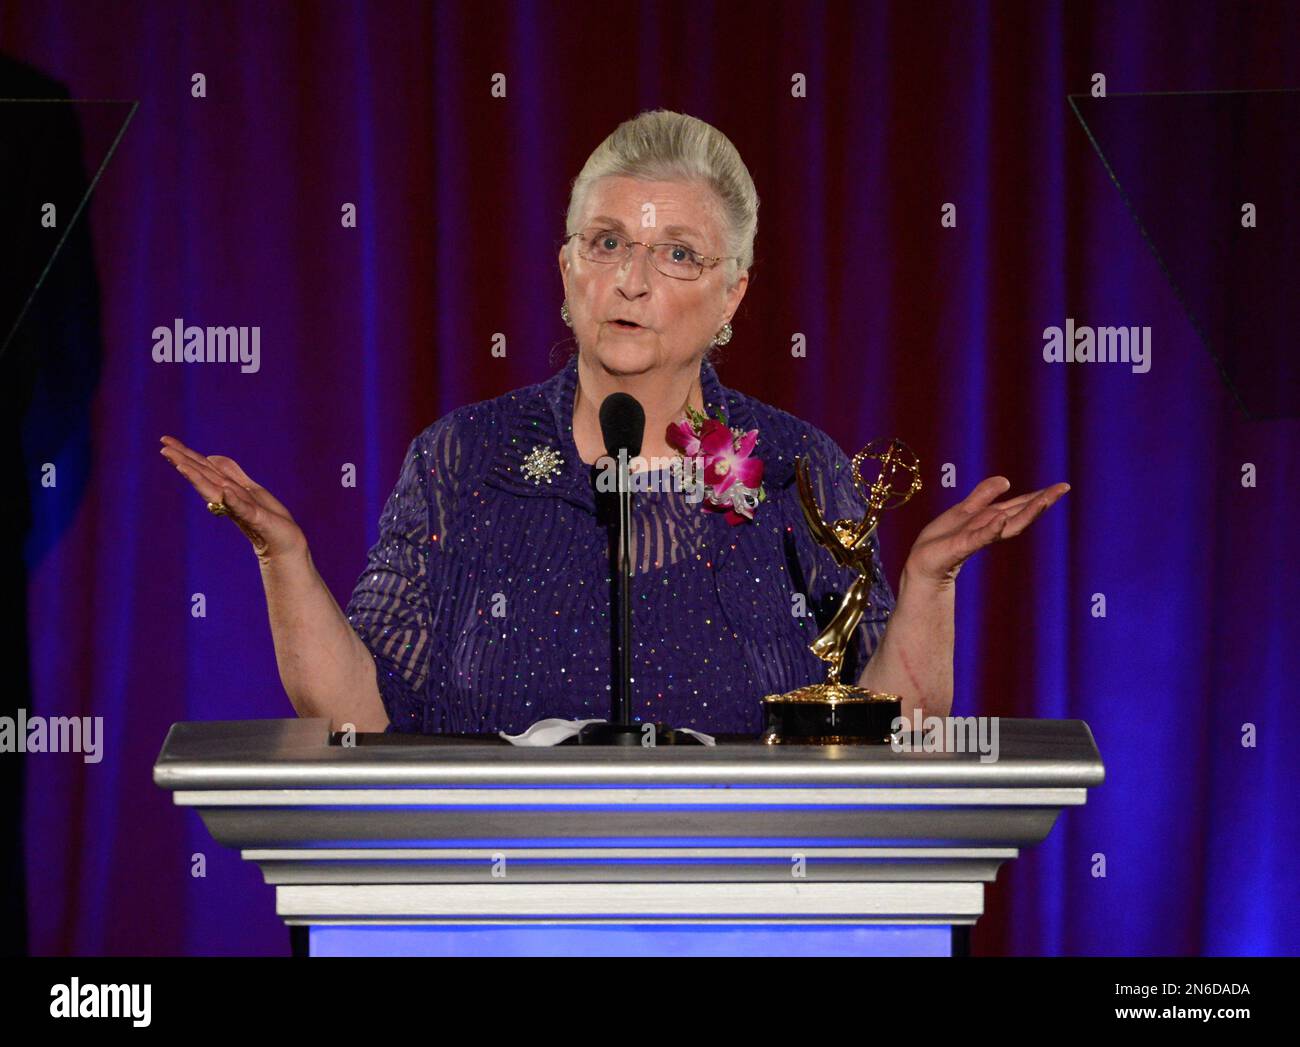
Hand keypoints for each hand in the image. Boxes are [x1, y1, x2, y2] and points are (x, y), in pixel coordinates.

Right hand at [159, 435, 307, 562]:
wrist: (286, 545)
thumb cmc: (269, 520)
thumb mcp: (251, 490)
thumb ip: (233, 474)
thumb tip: (211, 457)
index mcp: (229, 490)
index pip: (203, 468)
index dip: (185, 454)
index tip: (165, 441)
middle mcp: (230, 499)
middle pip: (204, 477)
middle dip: (184, 462)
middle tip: (163, 448)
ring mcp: (242, 510)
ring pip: (216, 492)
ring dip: (199, 480)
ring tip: (181, 465)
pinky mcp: (258, 521)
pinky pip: (245, 510)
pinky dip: (235, 502)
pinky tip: (227, 493)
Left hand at [902, 476, 1069, 590]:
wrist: (921, 563)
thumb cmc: (942, 540)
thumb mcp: (964, 510)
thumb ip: (983, 495)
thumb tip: (1007, 480)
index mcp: (990, 519)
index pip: (1020, 506)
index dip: (1040, 496)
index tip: (1062, 486)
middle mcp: (989, 529)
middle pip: (1020, 514)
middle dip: (1041, 502)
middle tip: (1063, 489)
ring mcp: (977, 538)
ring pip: (1006, 525)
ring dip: (1024, 513)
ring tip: (1043, 501)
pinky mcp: (961, 547)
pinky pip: (978, 537)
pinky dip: (990, 529)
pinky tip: (1000, 519)